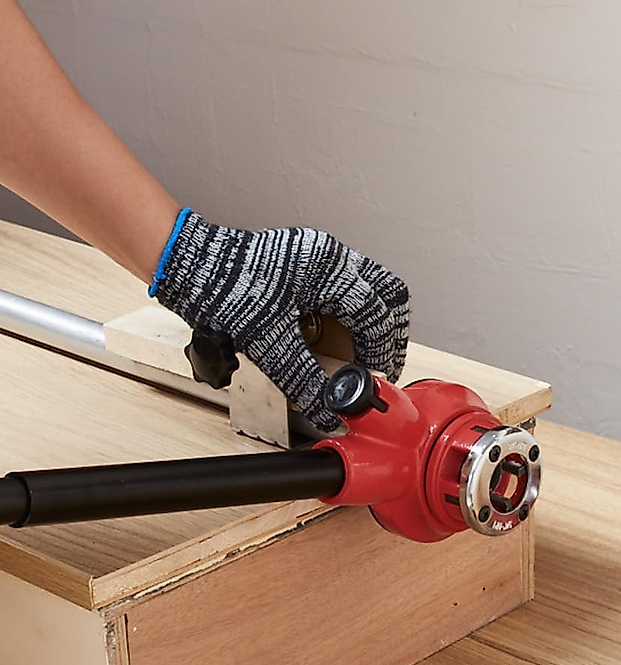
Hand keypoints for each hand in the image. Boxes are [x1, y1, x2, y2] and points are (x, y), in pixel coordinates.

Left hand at [152, 211, 408, 431]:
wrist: (187, 265)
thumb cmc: (221, 290)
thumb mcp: (268, 342)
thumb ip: (304, 379)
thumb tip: (329, 411)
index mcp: (330, 269)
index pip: (378, 315)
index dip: (382, 352)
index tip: (374, 378)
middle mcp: (332, 256)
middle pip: (389, 293)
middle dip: (390, 332)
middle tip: (380, 363)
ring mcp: (320, 253)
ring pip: (371, 285)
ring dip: (371, 320)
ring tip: (361, 352)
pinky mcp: (306, 259)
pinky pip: (347, 284)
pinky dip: (351, 311)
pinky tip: (335, 333)